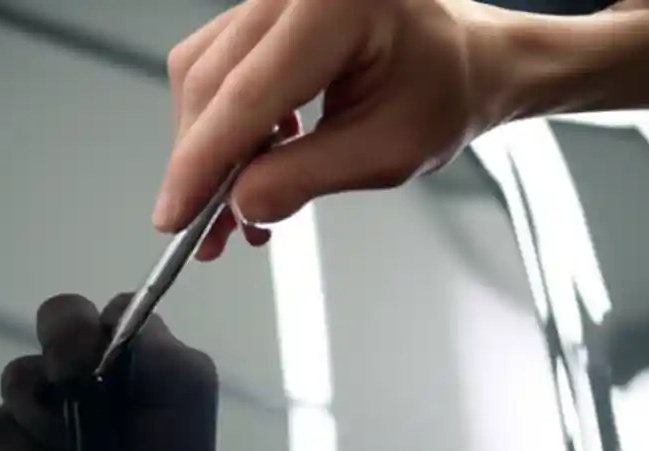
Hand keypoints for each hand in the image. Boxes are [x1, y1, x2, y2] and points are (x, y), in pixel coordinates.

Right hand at [0, 294, 218, 450]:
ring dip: (50, 421)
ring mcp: (31, 402)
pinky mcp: (3, 444)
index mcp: (113, 343)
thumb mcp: (185, 389)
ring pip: (16, 379)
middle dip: (65, 358)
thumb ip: (153, 346)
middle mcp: (68, 362)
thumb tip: (109, 321)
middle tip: (86, 403)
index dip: (91, 333)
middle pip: (48, 324)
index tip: (109, 367)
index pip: (88, 309)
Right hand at [156, 0, 521, 260]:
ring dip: (209, 148)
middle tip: (206, 229)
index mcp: (336, 7)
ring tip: (235, 205)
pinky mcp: (268, 11)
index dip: (201, 164)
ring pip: (204, 74)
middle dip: (200, 164)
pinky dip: (226, 124)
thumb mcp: (386, 152)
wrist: (472, 58)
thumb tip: (239, 204)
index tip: (177, 216)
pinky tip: (252, 163)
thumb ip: (305, 179)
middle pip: (210, 81)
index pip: (245, 94)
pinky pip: (221, 65)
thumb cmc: (450, 89)